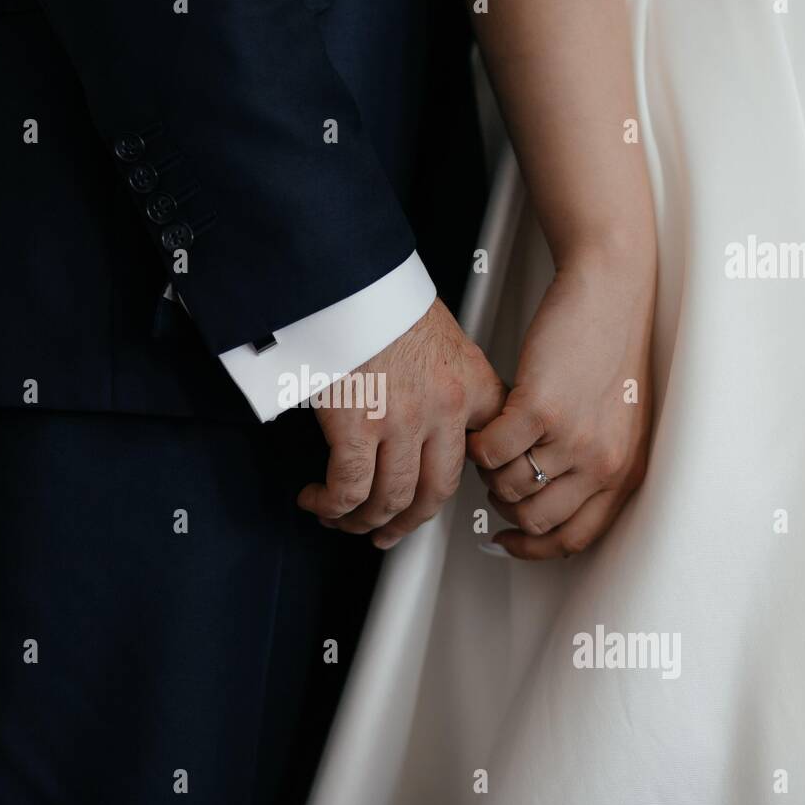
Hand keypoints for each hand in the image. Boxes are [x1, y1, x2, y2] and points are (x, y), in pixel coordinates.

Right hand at [298, 298, 504, 549]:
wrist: (346, 273)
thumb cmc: (380, 294)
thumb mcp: (438, 332)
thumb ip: (443, 375)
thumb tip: (426, 404)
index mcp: (469, 383)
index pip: (484, 450)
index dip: (464, 482)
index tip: (444, 493)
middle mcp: (443, 407)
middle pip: (435, 492)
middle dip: (408, 521)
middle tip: (390, 530)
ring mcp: (401, 420)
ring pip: (390, 498)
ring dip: (365, 520)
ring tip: (345, 521)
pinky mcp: (356, 425)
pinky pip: (349, 488)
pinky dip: (333, 506)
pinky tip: (320, 501)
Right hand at [469, 249, 653, 558]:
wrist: (611, 293)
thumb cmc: (610, 349)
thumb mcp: (618, 422)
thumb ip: (592, 464)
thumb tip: (544, 498)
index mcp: (622, 471)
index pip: (575, 538)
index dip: (535, 548)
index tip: (510, 542)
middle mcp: (601, 463)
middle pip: (533, 518)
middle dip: (506, 502)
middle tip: (498, 474)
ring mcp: (572, 439)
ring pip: (506, 486)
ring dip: (491, 469)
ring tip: (495, 440)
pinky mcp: (541, 409)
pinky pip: (489, 452)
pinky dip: (478, 442)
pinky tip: (486, 423)